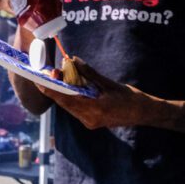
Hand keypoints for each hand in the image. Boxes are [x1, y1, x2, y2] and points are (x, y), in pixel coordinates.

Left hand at [38, 55, 154, 129]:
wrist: (145, 113)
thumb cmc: (131, 98)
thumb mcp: (109, 83)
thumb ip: (89, 73)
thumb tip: (73, 60)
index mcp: (93, 110)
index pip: (64, 99)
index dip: (49, 88)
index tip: (39, 78)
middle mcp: (88, 119)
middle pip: (64, 103)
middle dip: (55, 88)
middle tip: (49, 74)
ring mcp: (89, 123)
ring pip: (68, 106)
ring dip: (63, 93)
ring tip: (58, 78)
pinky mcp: (91, 122)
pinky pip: (75, 109)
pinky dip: (71, 98)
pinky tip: (71, 88)